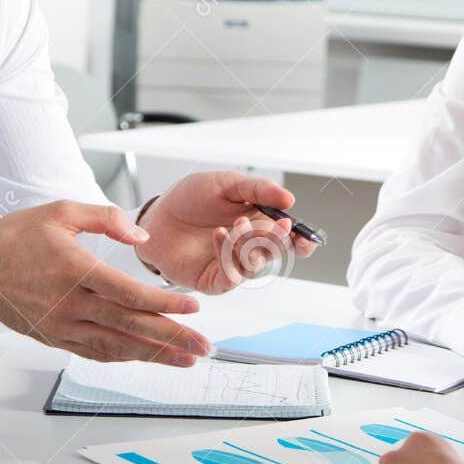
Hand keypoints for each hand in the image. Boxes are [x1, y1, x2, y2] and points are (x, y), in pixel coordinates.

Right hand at [0, 200, 209, 364]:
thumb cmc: (16, 237)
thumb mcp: (62, 212)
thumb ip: (107, 218)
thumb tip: (143, 236)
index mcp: (75, 271)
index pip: (129, 294)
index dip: (164, 303)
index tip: (193, 307)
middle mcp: (70, 305)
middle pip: (130, 326)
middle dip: (171, 337)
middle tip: (203, 346)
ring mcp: (62, 327)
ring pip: (116, 346)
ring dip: (154, 355)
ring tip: (186, 359)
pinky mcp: (56, 338)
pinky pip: (96, 352)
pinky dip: (125, 356)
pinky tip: (148, 358)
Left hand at [135, 171, 318, 293]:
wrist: (158, 214)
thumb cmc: (191, 198)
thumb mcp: (227, 184)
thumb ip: (258, 190)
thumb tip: (289, 199)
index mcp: (260, 224)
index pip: (289, 239)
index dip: (301, 241)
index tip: (305, 237)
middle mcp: (250, 247)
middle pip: (277, 252)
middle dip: (278, 239)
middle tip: (277, 224)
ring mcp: (233, 265)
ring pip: (255, 264)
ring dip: (249, 244)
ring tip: (235, 224)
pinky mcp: (215, 280)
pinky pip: (231, 277)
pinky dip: (228, 256)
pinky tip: (219, 235)